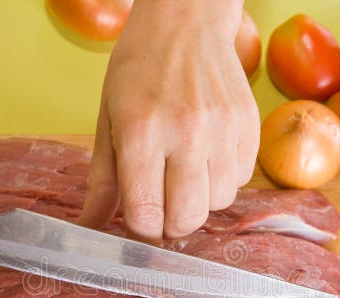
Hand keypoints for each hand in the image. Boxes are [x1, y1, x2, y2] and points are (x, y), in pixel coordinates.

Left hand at [78, 0, 258, 240]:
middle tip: (162, 206)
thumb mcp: (108, 120)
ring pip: (217, 204)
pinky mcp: (249, 127)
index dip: (140, 232)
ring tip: (184, 174)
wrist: (185, 22)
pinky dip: (222, 181)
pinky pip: (240, 181)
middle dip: (171, 224)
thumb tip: (90, 227)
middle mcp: (187, 134)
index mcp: (142, 133)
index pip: (146, 215)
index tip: (138, 224)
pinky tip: (206, 157)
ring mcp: (223, 130)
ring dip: (199, 201)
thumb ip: (103, 180)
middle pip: (186, 219)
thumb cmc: (138, 69)